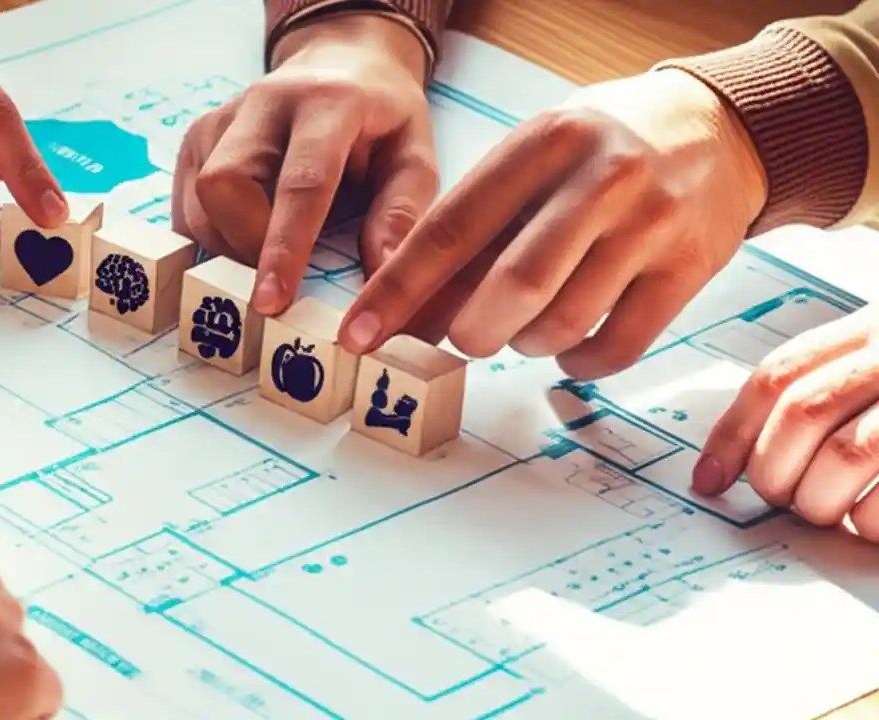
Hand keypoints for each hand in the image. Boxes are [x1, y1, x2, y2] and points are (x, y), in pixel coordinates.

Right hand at [173, 13, 435, 314]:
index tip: (273, 301)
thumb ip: (400, 215)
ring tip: (266, 262)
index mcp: (328, 104)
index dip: (284, 247)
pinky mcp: (196, 138)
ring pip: (196, 201)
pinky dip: (211, 239)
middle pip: (223, 185)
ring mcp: (220, 118)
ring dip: (227, 248)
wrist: (340, 61)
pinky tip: (243, 243)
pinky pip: (186, 205)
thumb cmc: (380, 117)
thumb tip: (379, 286)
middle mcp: (263, 104)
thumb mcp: (415, 155)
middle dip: (243, 247)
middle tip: (277, 282)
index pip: (300, 182)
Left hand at [340, 69, 767, 378]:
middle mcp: (600, 177)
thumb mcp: (534, 156)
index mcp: (543, 141)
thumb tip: (415, 312)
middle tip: (464, 337)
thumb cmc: (600, 150)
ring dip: (525, 344)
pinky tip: (567, 349)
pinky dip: (577, 364)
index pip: (451, 227)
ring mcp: (651, 224)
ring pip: (563, 322)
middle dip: (471, 331)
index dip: (397, 289)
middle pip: (513, 285)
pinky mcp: (690, 269)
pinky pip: (617, 347)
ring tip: (523, 327)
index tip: (358, 334)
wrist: (720, 130)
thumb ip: (480, 225)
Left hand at [694, 310, 878, 542]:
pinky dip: (869, 522)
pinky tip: (870, 524)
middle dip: (773, 471)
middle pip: (802, 413)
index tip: (707, 480)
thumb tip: (748, 458)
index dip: (732, 433)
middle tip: (779, 500)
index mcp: (872, 329)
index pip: (779, 375)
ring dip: (819, 500)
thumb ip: (832, 390)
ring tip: (827, 512)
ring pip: (847, 454)